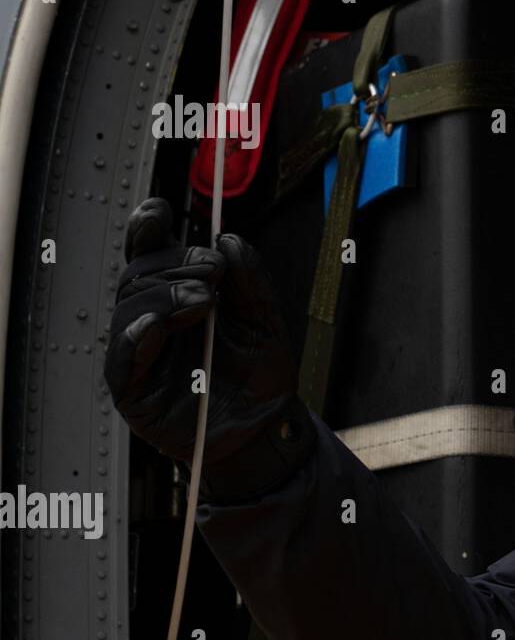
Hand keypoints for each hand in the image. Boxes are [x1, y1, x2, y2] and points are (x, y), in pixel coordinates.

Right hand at [104, 197, 296, 463]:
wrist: (266, 428)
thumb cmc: (260, 375)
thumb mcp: (266, 321)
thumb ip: (250, 281)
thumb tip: (231, 238)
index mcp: (178, 295)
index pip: (152, 252)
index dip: (149, 227)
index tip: (161, 210)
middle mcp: (153, 317)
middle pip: (140, 272)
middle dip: (175, 263)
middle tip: (213, 271)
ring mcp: (139, 351)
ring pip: (130, 307)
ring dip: (164, 294)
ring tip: (203, 300)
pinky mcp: (132, 387)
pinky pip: (123, 356)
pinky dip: (138, 334)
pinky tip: (156, 323)